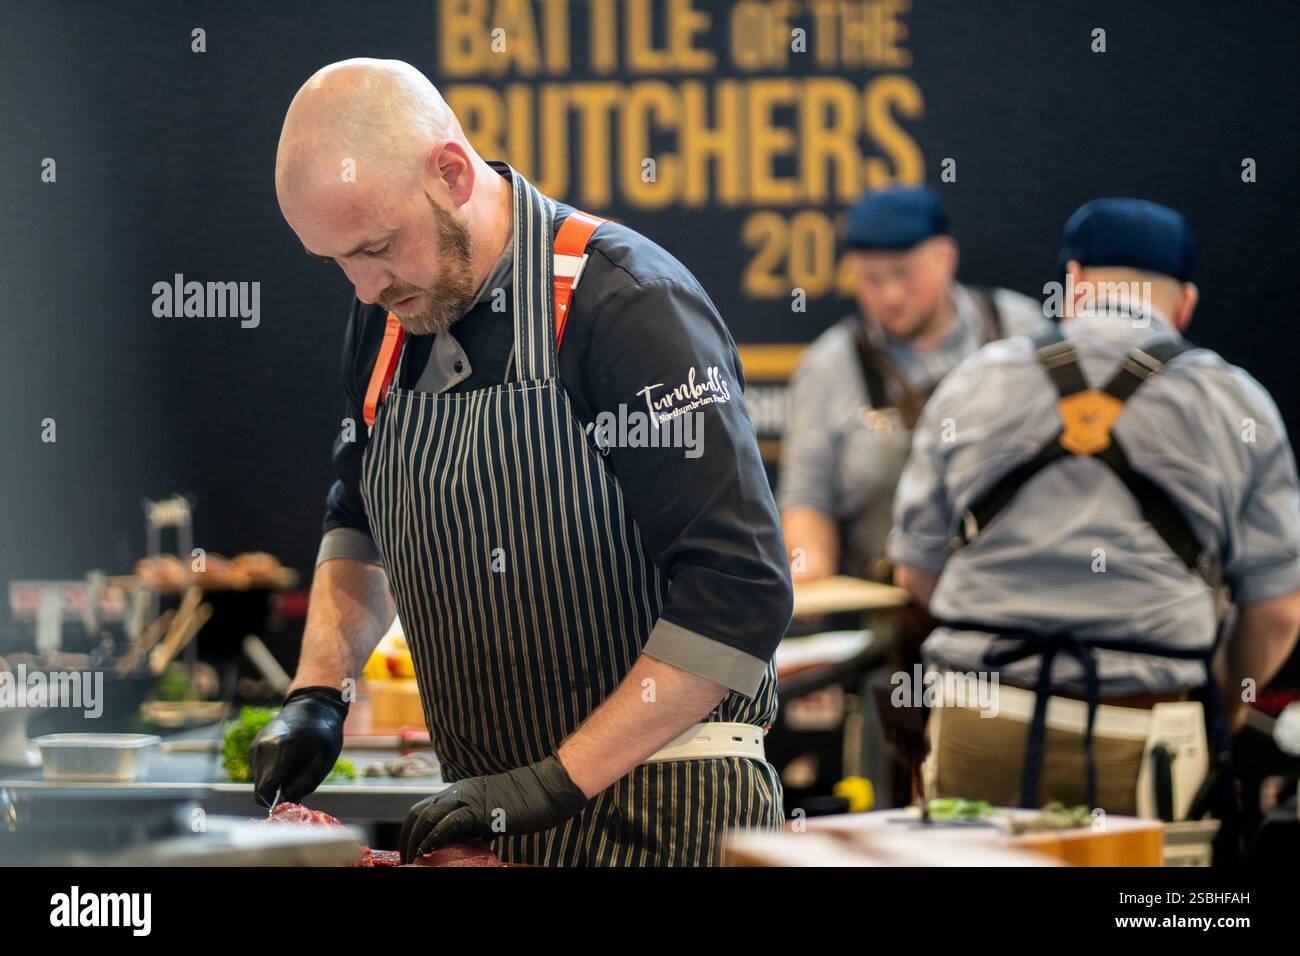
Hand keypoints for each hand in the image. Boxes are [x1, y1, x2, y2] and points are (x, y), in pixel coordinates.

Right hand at [250, 686, 347, 804]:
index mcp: (277, 753)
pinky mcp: (253, 747)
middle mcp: (260, 750)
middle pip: (262, 788)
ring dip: (277, 779)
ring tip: (296, 761)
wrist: (313, 704)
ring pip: (260, 780)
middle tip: (301, 773)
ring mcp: (254, 747)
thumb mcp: (322, 762)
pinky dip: (273, 770)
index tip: (293, 795)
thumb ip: (303, 786)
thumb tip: (284, 802)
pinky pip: (260, 770)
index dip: (277, 801)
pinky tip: (288, 756)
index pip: (263, 793)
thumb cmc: (323, 734)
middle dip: (280, 789)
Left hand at [399, 755, 588, 862]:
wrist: (548, 787)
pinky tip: (427, 852)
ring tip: (413, 860)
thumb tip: (463, 844)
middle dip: (408, 838)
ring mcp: (467, 799)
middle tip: (407, 860)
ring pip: (427, 817)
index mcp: (462, 790)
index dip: (414, 830)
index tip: (412, 851)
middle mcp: (459, 791)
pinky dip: (433, 838)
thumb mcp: (494, 811)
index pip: (426, 808)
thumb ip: (475, 824)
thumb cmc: (528, 800)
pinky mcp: (478, 811)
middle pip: (419, 812)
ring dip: (415, 841)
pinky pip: (447, 825)